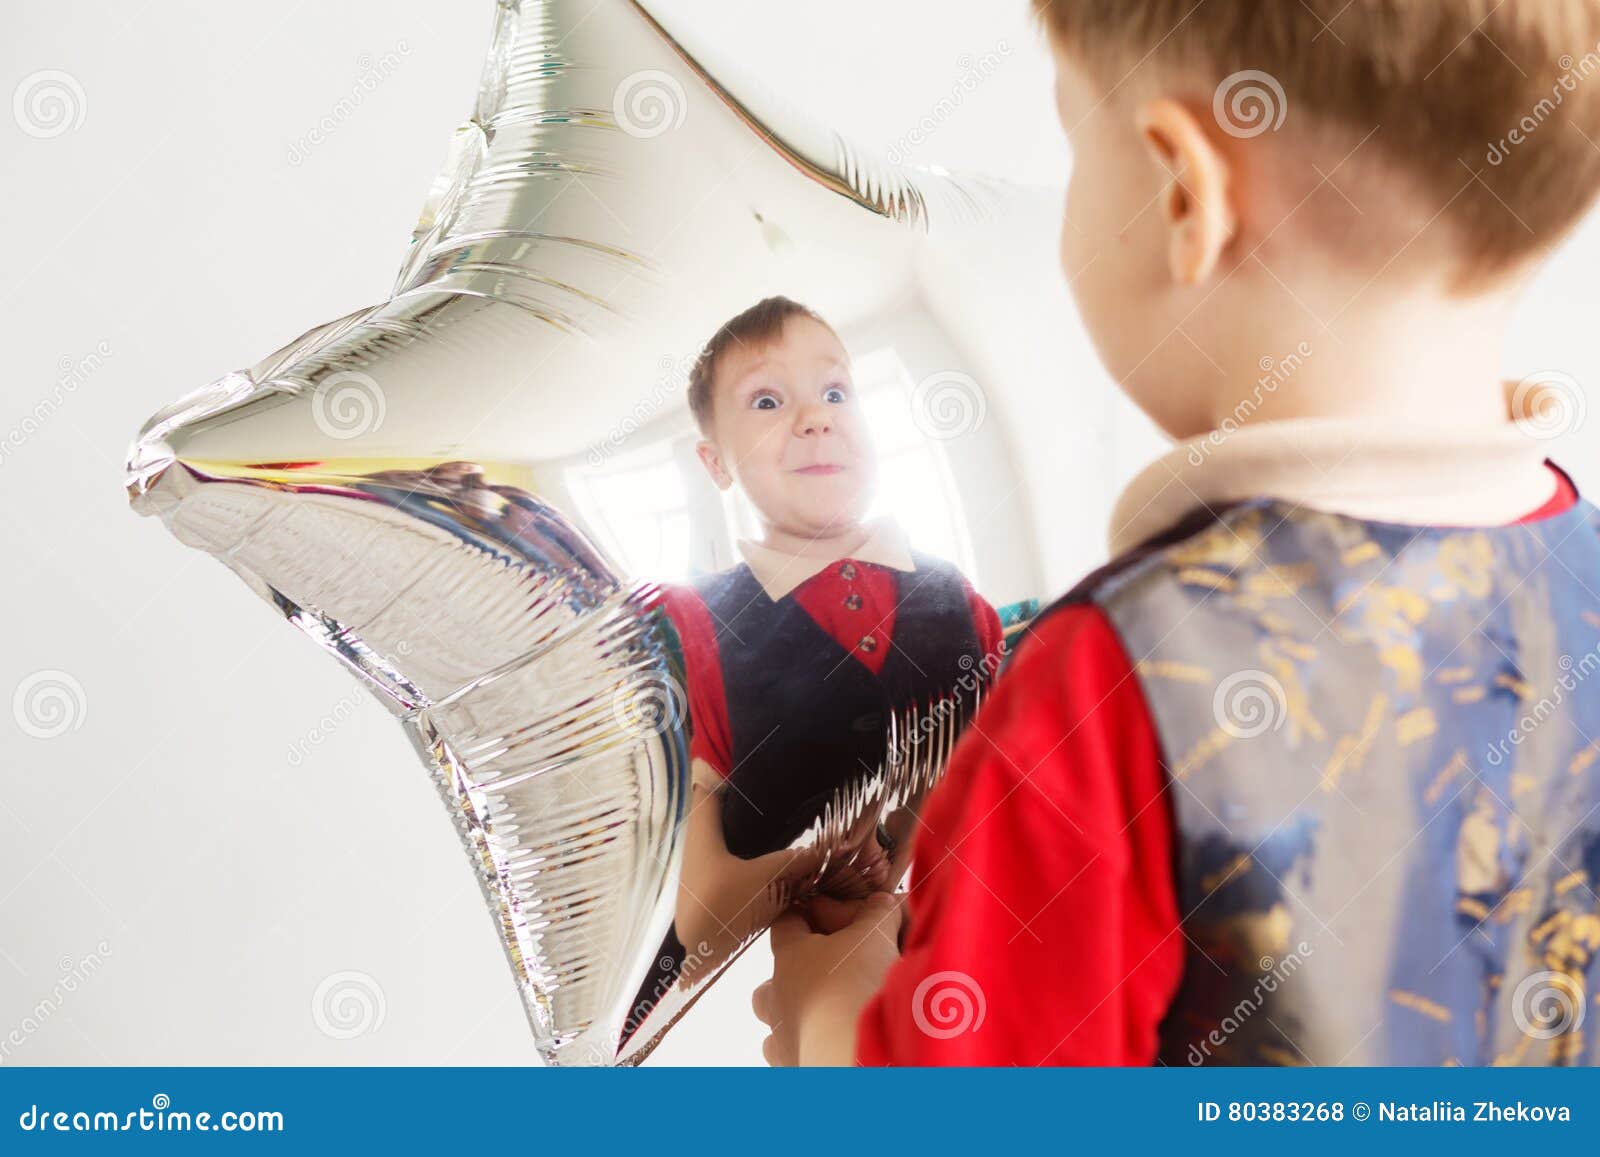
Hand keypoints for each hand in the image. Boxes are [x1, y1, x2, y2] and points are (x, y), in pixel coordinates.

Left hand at [752, 891, 903, 1065]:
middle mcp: (776, 997)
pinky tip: (827, 1048)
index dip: (803, 915)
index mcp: (789, 956)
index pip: (785, 924)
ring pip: (775, 1024)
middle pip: (767, 983)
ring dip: (793, 1019)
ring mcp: (780, 1036)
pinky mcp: (792, 1069)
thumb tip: (883, 901)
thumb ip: (878, 914)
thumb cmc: (858, 984)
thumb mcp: (875, 935)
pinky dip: (805, 1051)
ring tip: (826, 1018)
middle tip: (826, 976)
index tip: (821, 911)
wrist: (855, 1049)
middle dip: (790, 979)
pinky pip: (788, 1058)